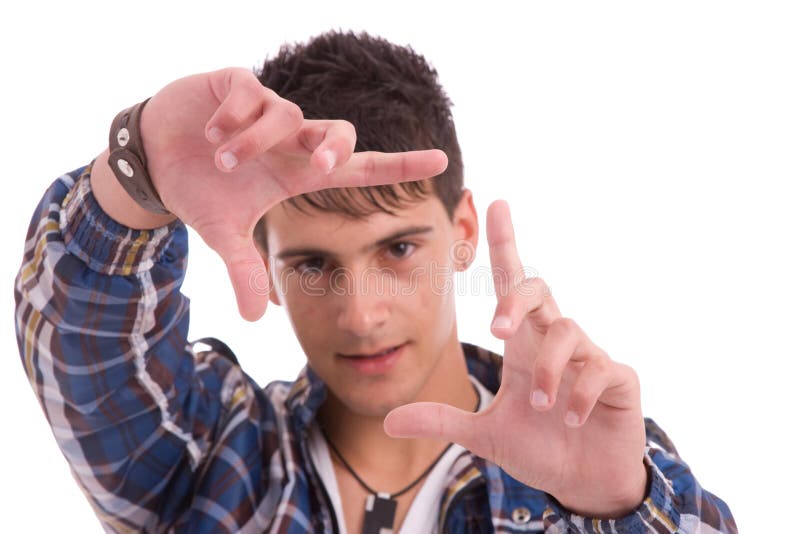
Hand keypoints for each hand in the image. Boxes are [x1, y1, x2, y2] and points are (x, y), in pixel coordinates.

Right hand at [138, 68, 446, 319]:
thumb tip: (255, 318)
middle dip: (334, 146)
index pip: (360, 167)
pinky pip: (249, 91)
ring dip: (254, 141)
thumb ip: (244, 268)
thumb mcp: (223, 234)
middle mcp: (291, 140)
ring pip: (286, 115)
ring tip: (221, 158)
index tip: (442, 163)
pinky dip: (232, 115)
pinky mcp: (233, 85)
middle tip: (316, 164)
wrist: (154, 161)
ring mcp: (264, 111)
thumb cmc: (201, 192)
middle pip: (338, 132)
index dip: (400, 166)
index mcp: (298, 173)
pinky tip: (211, 131)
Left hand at [384, 200, 646, 518]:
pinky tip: (570, 420)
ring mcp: (589, 357)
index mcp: (523, 345)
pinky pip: (600, 369)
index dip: (504, 245)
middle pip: (538, 290)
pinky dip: (579, 395)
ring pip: (567, 331)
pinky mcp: (617, 379)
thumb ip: (442, 421)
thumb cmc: (539, 447)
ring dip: (547, 369)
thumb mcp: (484, 435)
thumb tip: (388, 421)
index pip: (512, 284)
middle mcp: (554, 340)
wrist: (585, 481)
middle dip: (515, 301)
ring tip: (541, 407)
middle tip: (497, 331)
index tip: (496, 204)